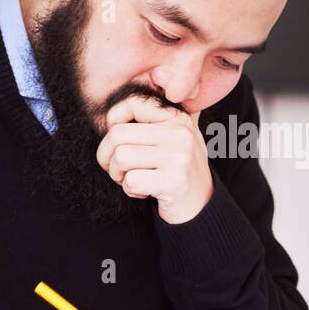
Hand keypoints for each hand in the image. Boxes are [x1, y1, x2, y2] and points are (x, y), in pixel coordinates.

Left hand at [95, 95, 213, 223]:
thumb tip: (108, 119)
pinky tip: (145, 192)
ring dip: (118, 175)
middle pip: (117, 134)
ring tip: (132, 180)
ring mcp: (178, 158)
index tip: (117, 141)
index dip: (112, 120)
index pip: (133, 103)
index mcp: (178, 119)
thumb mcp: (170, 140)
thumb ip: (148, 124)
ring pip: (120, 157)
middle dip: (107, 156)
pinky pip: (131, 181)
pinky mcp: (173, 182)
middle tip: (117, 169)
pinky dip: (130, 190)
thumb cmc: (176, 172)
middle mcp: (180, 134)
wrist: (201, 207)